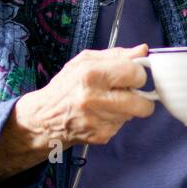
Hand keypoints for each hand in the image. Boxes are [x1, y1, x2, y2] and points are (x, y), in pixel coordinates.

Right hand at [12, 44, 154, 148]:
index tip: (130, 76)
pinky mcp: (100, 136)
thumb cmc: (66, 86)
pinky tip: (100, 115)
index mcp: (91, 74)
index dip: (136, 74)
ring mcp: (98, 121)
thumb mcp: (85, 61)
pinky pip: (122, 126)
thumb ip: (117, 55)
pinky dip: (115, 120)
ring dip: (126, 108)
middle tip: (126, 92)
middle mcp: (94, 99)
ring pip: (134, 115)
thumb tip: (142, 51)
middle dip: (140, 97)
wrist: (43, 118)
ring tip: (107, 102)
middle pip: (142, 103)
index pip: (136, 74)